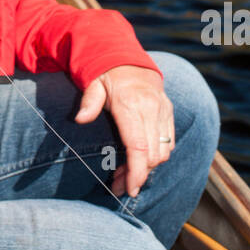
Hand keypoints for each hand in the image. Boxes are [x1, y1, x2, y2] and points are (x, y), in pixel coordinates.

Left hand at [75, 65, 174, 198]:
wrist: (130, 60)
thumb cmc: (107, 75)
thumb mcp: (93, 83)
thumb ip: (89, 101)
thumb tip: (79, 119)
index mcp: (131, 104)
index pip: (138, 146)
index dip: (136, 171)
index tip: (129, 189)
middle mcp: (151, 109)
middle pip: (151, 154)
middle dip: (136, 176)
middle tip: (116, 185)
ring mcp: (163, 111)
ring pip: (163, 152)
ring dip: (147, 169)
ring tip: (124, 175)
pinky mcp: (169, 113)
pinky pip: (169, 143)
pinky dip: (157, 157)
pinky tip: (139, 161)